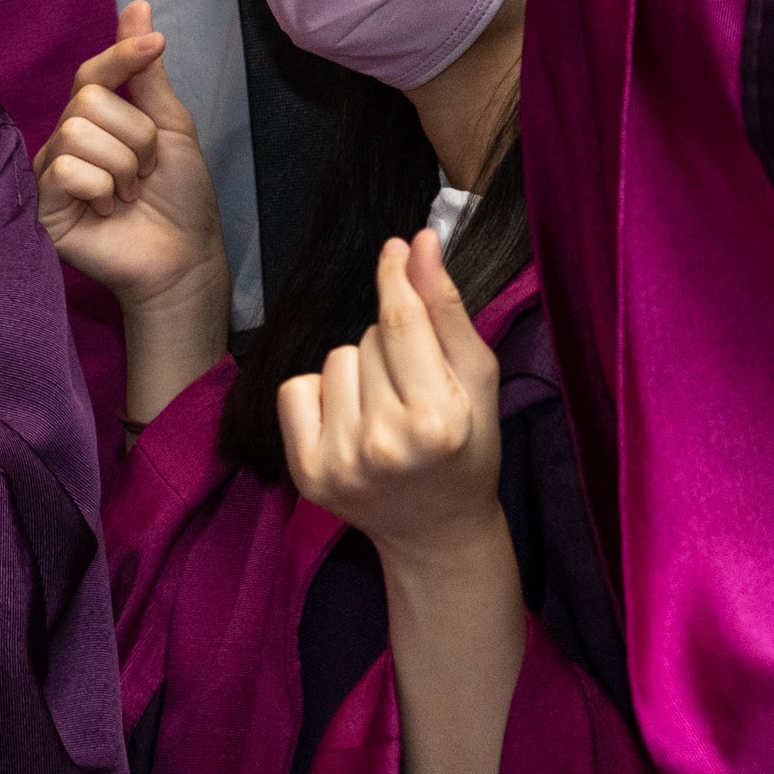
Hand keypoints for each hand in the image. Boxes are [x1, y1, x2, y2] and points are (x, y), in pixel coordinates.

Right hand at [37, 1, 231, 423]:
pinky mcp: (43, 206)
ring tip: (129, 194)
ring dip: (123, 166)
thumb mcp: (171, 127)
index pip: (92, 73)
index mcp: (95, 120)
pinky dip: (101, 188)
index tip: (156, 44)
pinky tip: (108, 211)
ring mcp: (51, 173)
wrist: (184, 257)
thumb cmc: (179, 197)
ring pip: (78, 133)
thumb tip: (138, 7)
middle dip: (136, 137)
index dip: (121, 56)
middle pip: (88, 102)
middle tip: (145, 172)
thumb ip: (147, 74)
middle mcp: (66, 141)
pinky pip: (65, 170)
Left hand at [279, 232, 503, 568]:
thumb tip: (418, 242)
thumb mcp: (476, 378)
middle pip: (368, 338)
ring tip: (384, 410)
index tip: (393, 247)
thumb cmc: (466, 448)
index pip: (400, 322)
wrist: (435, 531)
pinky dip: (319, 395)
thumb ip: (446, 308)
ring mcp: (339, 462)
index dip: (394, 275)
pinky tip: (348, 422)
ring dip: (358, 372)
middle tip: (412, 389)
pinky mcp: (306, 473)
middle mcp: (383, 444)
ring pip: (334, 359)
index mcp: (436, 421)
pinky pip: (297, 388)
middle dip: (391, 347)